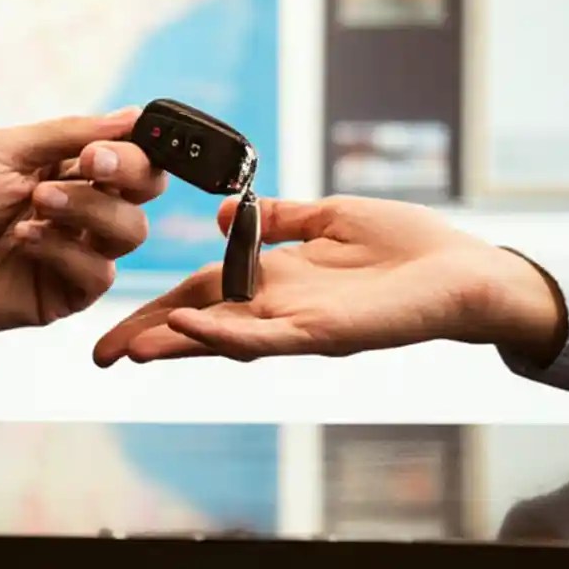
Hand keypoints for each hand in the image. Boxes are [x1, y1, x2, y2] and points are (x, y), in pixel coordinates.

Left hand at [0, 108, 167, 333]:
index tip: (103, 144)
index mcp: (75, 170)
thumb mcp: (8, 148)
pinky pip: (97, 273)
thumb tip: (133, 115)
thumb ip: (72, 133)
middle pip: (148, 192)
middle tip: (89, 164)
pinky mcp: (66, 294)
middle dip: (127, 172)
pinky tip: (22, 240)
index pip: (135, 157)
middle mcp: (86, 211)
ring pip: (131, 232)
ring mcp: (79, 253)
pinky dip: (62, 250)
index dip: (134, 149)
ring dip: (88, 210)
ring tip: (38, 202)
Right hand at [92, 195, 567, 366]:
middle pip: (204, 323)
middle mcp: (282, 308)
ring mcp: (303, 324)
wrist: (468, 272)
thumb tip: (224, 212)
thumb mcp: (331, 217)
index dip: (161, 306)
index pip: (205, 292)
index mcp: (279, 280)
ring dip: (180, 343)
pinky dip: (229, 333)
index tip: (119, 323)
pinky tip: (193, 327)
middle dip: (153, 339)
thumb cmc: (409, 246)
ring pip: (228, 339)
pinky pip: (271, 336)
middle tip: (100, 356)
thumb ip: (278, 217)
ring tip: (132, 349)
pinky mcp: (330, 333)